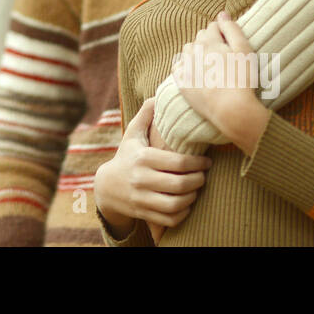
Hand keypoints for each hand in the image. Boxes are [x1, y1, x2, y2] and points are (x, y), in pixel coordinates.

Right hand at [94, 97, 210, 239]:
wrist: (106, 187)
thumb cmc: (126, 157)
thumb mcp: (132, 134)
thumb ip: (145, 114)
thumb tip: (158, 95)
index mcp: (142, 158)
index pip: (178, 163)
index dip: (198, 163)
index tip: (207, 161)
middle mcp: (141, 179)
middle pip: (180, 185)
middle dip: (198, 180)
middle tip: (204, 175)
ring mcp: (142, 198)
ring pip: (176, 204)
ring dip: (192, 197)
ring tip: (197, 188)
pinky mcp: (144, 213)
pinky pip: (170, 219)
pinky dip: (183, 213)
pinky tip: (187, 203)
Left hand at [174, 12, 268, 155]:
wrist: (232, 110)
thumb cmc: (242, 80)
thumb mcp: (244, 50)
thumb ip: (232, 29)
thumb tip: (222, 14)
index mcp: (209, 41)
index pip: (212, 27)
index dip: (222, 32)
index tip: (229, 43)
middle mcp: (193, 51)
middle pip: (199, 38)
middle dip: (209, 41)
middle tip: (223, 55)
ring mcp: (186, 68)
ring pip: (187, 51)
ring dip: (196, 53)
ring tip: (211, 64)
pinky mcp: (181, 83)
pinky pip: (178, 68)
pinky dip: (185, 67)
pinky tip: (196, 74)